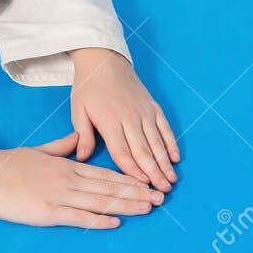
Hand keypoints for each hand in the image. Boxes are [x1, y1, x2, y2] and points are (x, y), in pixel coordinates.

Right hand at [0, 132, 163, 228]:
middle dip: (136, 193)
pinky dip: (98, 219)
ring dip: (125, 205)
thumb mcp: (40, 151)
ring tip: (148, 208)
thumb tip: (78, 141)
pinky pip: (77, 216)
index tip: (147, 183)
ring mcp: (59, 195)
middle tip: (160, 198)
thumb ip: (62, 147)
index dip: (128, 179)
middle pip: (109, 187)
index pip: (104, 173)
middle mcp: (68, 179)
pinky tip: (116, 222)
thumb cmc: (8, 164)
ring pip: (99, 201)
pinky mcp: (47, 211)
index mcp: (67, 166)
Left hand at [69, 47, 179, 191]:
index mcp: (110, 122)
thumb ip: (82, 135)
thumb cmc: (88, 87)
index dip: (132, 171)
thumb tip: (82, 159)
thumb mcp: (78, 110)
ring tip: (171, 180)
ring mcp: (144, 112)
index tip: (141, 187)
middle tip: (162, 192)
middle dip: (153, 173)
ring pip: (156, 142)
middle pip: (143, 151)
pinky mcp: (152, 106)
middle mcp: (130, 118)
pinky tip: (175, 158)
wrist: (104, 60)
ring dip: (164, 162)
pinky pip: (164, 127)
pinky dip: (170, 143)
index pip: (122, 152)